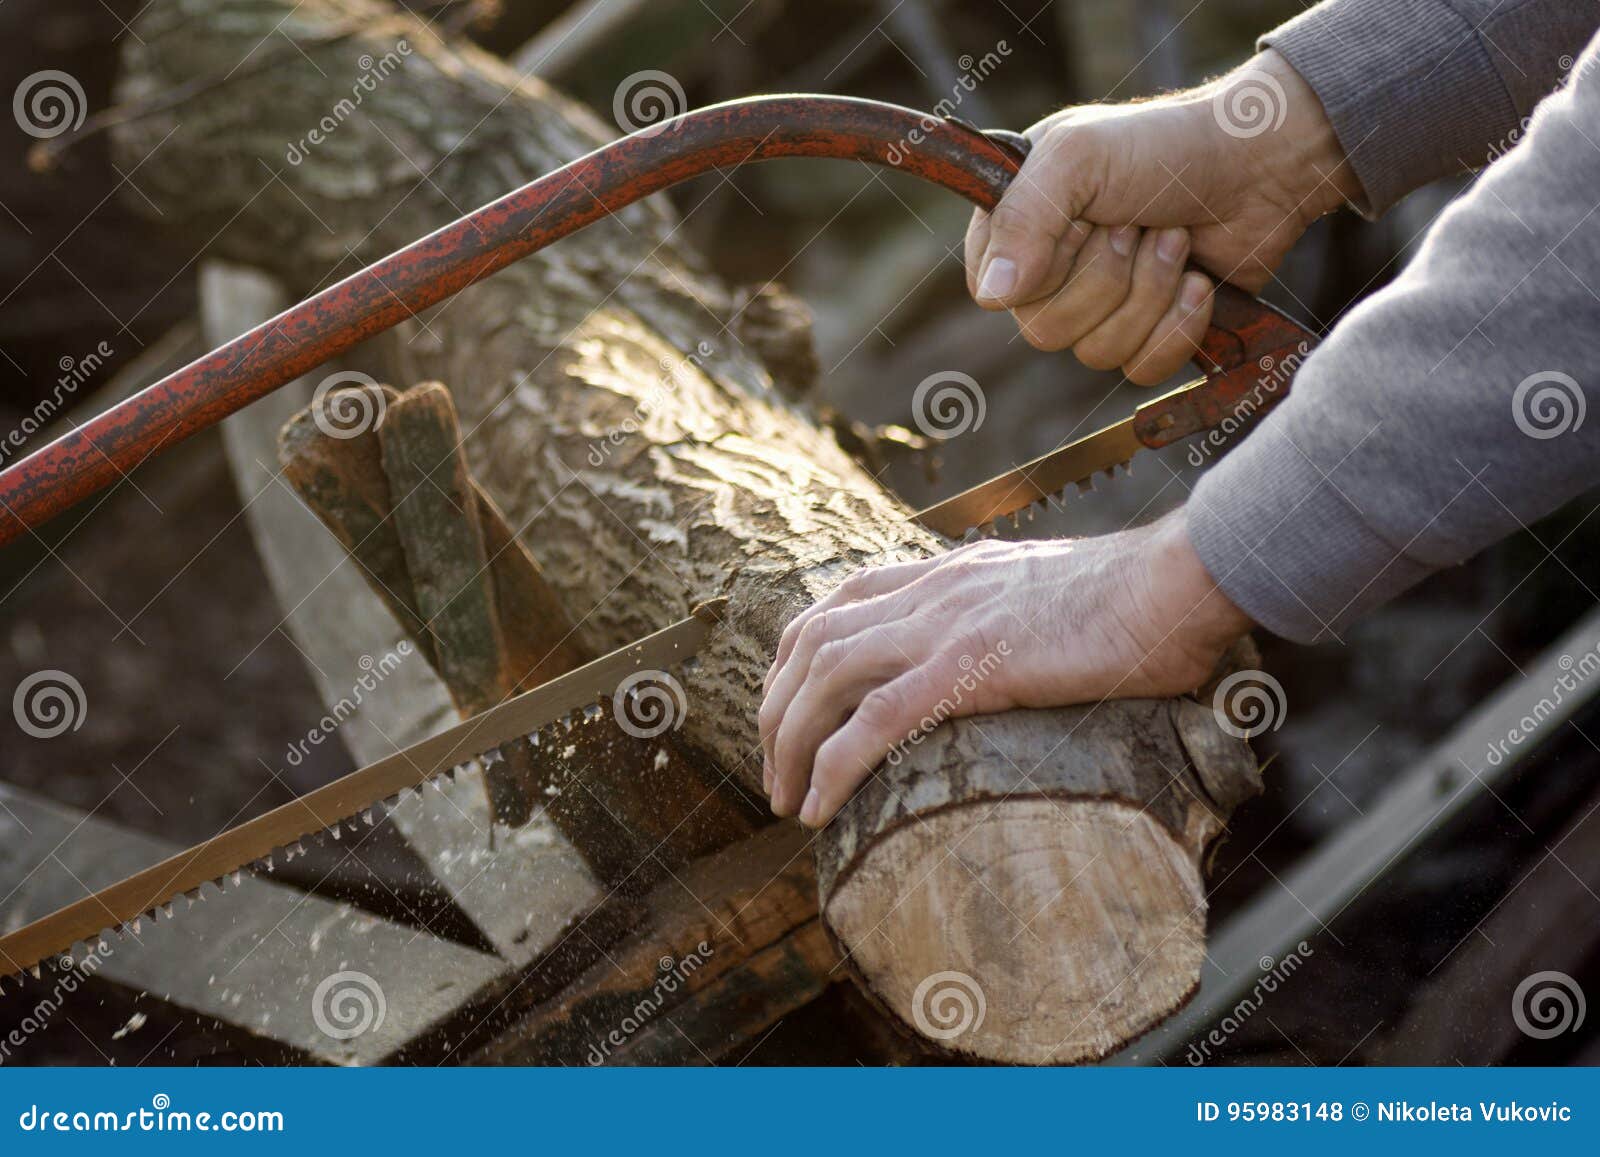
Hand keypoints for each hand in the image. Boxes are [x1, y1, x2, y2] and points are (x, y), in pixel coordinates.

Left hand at [758, 510, 1251, 827]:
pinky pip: (875, 720)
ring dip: (789, 742)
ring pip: (826, 676)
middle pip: (813, 638)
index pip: (843, 598)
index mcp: (952, 572)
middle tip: (772, 769)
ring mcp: (947, 624)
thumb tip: (1026, 659)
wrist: (1180, 582)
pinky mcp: (970, 667)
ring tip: (785, 802)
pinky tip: (818, 809)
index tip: (786, 702)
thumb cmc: (1145, 599)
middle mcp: (934, 590)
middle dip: (776, 707)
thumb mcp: (1060, 596)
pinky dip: (832, 766)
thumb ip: (1021, 619)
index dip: (797, 652)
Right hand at [966, 49, 1360, 382]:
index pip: (994, 293)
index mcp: (1017, 229)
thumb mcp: (1077, 156)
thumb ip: (1023, 218)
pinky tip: (1197, 282)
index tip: (1083, 219)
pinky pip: (1142, 370)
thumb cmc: (1163, 146)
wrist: (1258, 165)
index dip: (1043, 267)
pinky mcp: (1150, 335)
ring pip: (1096, 353)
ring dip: (1149, 292)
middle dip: (1108, 277)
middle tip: (1137, 224)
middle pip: (1045, 332)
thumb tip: (994, 297)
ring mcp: (1100, 310)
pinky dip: (1178, 326)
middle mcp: (1050, 275)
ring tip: (1174, 239)